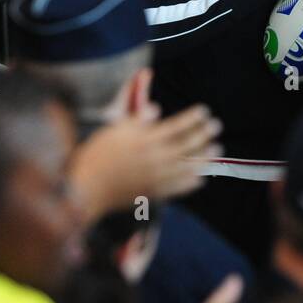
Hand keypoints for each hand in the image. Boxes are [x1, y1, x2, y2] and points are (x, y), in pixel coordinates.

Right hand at [69, 103, 221, 220]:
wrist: (86, 187)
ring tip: (216, 150)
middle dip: (203, 134)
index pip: (176, 126)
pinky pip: (177, 188)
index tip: (204, 111)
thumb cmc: (97, 154)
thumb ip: (137, 120)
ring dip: (203, 157)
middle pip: (185, 145)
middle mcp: (153, 158)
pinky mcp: (152, 192)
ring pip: (186, 166)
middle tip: (217, 126)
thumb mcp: (114, 130)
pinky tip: (201, 177)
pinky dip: (191, 182)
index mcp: (144, 140)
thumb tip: (156, 109)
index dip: (192, 118)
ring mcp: (154, 177)